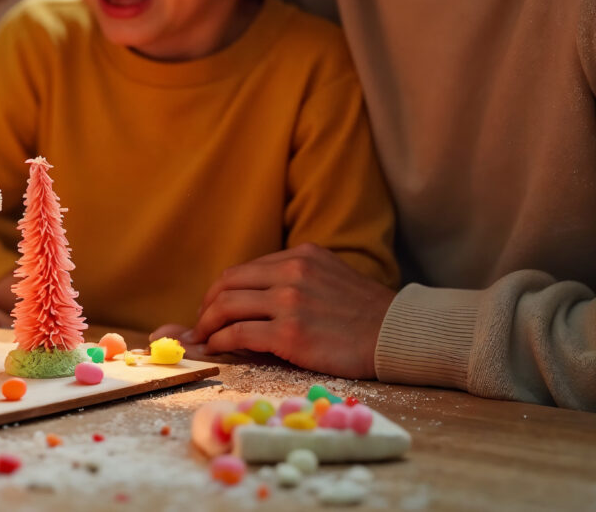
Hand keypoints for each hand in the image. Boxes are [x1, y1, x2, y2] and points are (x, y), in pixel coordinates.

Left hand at [184, 243, 395, 377]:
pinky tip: (217, 348)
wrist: (402, 336)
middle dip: (208, 305)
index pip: (244, 271)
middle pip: (228, 284)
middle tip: (201, 324)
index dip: (221, 291)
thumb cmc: (368, 315)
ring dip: (208, 324)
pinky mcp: (291, 333)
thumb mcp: (330, 278)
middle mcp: (292, 272)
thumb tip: (251, 299)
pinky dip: (220, 340)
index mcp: (300, 256)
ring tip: (204, 338)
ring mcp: (290, 301)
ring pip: (227, 306)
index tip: (214, 307)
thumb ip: (294, 280)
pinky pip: (239, 333)